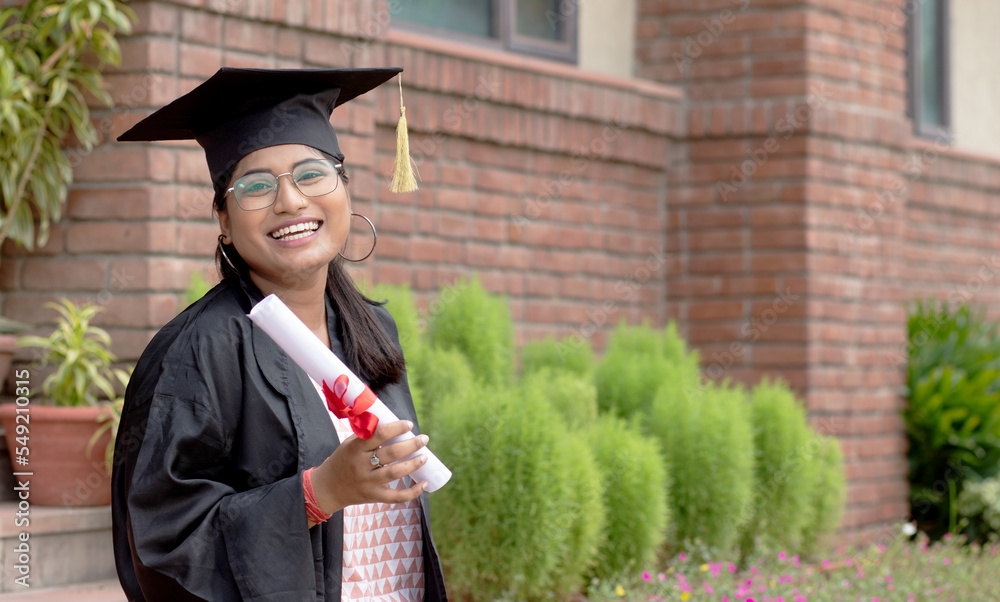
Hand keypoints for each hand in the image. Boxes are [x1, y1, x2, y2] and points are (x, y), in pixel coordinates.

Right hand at [310, 420, 428, 517]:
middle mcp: (362, 466)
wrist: (327, 488)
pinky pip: (395, 496)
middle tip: (424, 439)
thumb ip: (368, 435)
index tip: (409, 425)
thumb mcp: (349, 444)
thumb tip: (393, 424)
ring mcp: (368, 483)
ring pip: (395, 473)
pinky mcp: (373, 496)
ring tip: (425, 456)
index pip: (379, 435)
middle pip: (391, 454)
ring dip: (413, 464)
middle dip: (411, 445)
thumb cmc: (343, 460)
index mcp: (355, 449)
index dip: (396, 428)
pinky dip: (412, 492)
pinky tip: (424, 483)